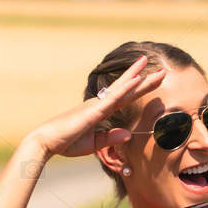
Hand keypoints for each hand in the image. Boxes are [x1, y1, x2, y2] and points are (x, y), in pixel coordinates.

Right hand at [25, 55, 165, 159]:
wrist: (46, 143)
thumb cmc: (66, 142)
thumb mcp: (93, 144)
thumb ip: (111, 138)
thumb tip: (129, 133)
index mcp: (100, 112)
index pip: (124, 98)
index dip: (139, 89)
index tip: (152, 79)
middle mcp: (99, 105)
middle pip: (126, 89)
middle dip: (144, 79)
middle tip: (161, 69)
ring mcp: (96, 106)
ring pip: (122, 89)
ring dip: (137, 77)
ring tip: (149, 63)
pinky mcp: (92, 112)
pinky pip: (113, 99)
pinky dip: (125, 89)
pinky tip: (136, 80)